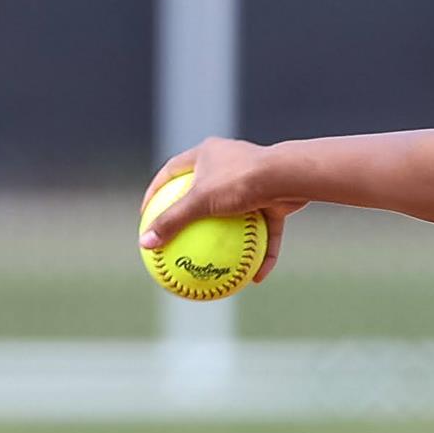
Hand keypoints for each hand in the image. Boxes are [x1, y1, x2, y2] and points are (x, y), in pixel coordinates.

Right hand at [139, 137, 305, 282]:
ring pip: (239, 215)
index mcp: (208, 153)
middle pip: (206, 192)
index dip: (157, 191)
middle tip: (181, 239)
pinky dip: (263, 254)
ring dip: (233, 241)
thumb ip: (172, 221)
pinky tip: (256, 279)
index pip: (172, 171)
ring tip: (220, 265)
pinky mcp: (277, 201)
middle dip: (195, 216)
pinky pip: (267, 232)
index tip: (147, 214)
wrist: (289, 176)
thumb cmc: (240, 181)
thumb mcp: (199, 201)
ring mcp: (256, 183)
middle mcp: (231, 164)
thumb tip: (144, 244)